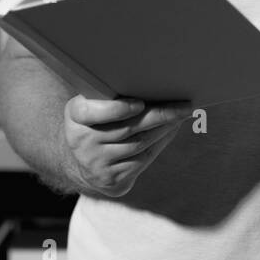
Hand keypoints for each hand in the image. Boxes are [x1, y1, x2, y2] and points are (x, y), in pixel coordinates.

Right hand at [62, 95, 192, 197]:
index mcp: (75, 116)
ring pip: (139, 143)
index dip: (118, 110)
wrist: (82, 162)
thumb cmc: (95, 122)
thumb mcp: (91, 105)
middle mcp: (82, 141)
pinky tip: (171, 131)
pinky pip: (142, 159)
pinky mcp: (111, 178)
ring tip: (181, 115)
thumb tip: (152, 82)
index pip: (93, 112)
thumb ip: (108, 95)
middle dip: (160, 116)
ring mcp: (97, 162)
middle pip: (128, 128)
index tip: (140, 104)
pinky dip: (160, 143)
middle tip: (184, 106)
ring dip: (165, 129)